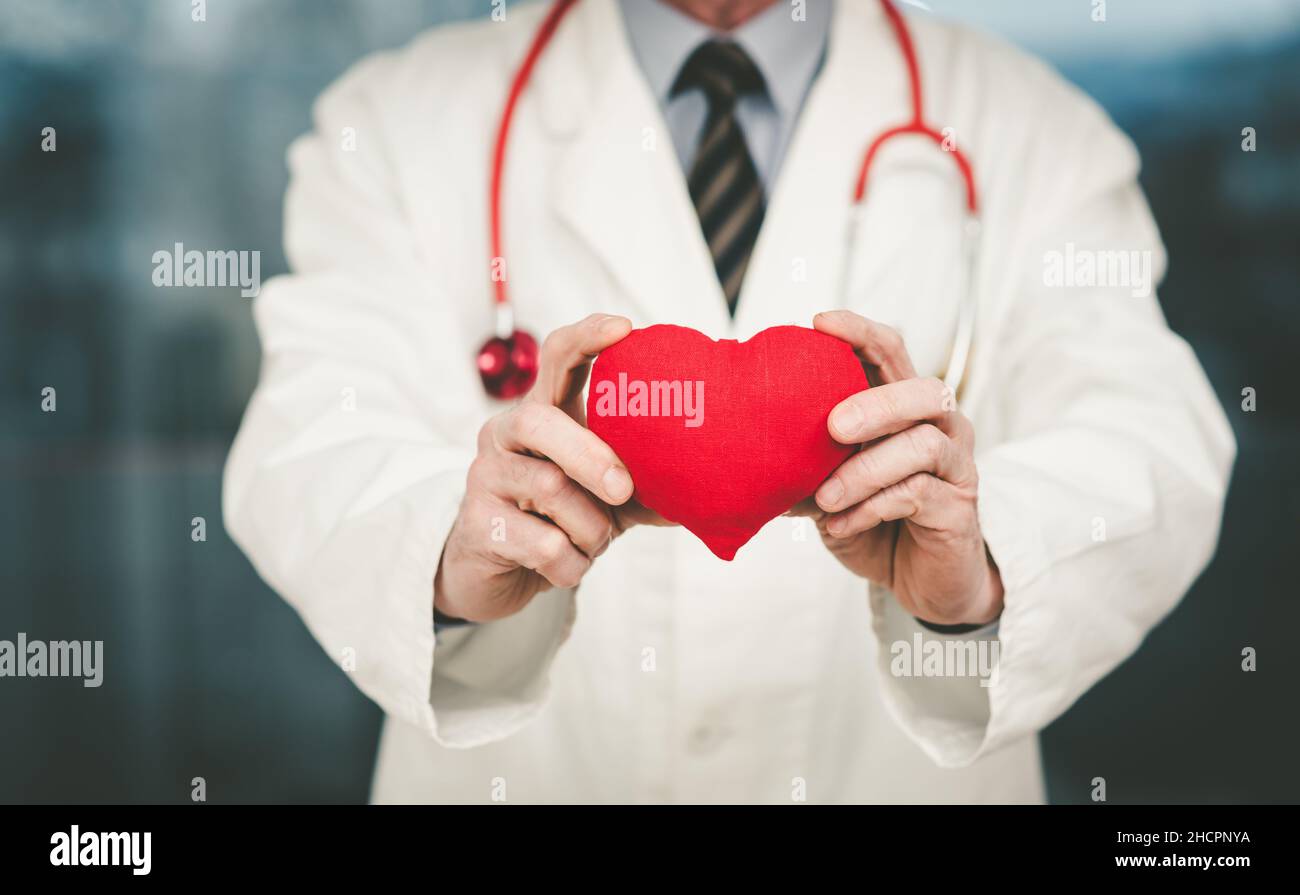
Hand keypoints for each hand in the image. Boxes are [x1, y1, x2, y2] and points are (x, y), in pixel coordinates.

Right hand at [435, 314, 667, 622]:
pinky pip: (543, 545)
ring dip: (590, 528)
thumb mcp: (608, 494)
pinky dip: (573, 563)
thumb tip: (715, 476)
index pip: (556, 357)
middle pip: (538, 421)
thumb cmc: (561, 518)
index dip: (587, 336)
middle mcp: (504, 434)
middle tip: (623, 488)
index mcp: (541, 413)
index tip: (625, 328)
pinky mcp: (477, 526)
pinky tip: (570, 563)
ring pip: (547, 490)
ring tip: (594, 540)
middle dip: (588, 454)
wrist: (500, 573)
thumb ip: (647, 478)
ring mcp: (485, 478)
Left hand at [794, 310, 1002, 626]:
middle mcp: (940, 427)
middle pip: (923, 391)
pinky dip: (871, 507)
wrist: (916, 580)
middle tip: (832, 426)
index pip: (891, 352)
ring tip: (824, 497)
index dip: (860, 331)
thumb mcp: (831, 483)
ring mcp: (956, 466)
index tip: (819, 322)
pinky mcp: (959, 507)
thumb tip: (750, 441)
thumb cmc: (871, 519)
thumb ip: (808, 457)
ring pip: (922, 445)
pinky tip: (838, 525)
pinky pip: (917, 495)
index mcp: (905, 407)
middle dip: (876, 403)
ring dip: (866, 469)